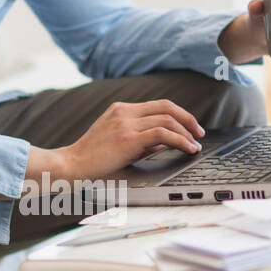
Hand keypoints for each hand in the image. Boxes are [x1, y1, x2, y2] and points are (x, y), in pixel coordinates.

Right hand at [54, 99, 205, 182]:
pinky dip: (180, 141)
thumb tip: (168, 141)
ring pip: (167, 120)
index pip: (158, 105)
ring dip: (186, 133)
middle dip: (188, 120)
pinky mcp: (128, 138)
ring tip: (195, 146)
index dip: (179, 114)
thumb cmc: (92, 159)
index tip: (190, 127)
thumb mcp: (118, 142)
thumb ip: (142, 139)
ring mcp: (126, 123)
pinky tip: (187, 149)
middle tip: (199, 134)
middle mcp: (124, 112)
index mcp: (120, 109)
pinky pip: (163, 134)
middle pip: (167, 107)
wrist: (71, 165)